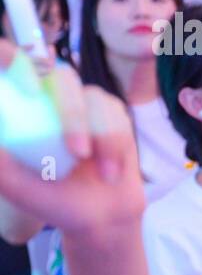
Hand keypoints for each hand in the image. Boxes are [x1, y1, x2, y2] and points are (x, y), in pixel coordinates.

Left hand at [0, 59, 143, 238]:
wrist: (100, 215)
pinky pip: (118, 115)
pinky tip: (112, 170)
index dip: (12, 59)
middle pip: (61, 78)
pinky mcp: (112, 112)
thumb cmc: (52, 199)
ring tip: (104, 174)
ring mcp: (83, 102)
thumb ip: (2, 164)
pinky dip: (117, 144)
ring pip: (94, 98)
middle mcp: (49, 97)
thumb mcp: (15, 185)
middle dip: (73, 114)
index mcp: (19, 108)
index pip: (13, 63)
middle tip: (78, 153)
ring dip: (104, 138)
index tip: (27, 86)